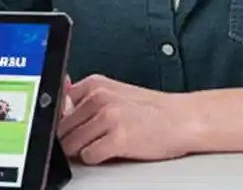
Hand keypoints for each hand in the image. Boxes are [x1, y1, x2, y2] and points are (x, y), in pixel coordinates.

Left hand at [57, 74, 199, 164]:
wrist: (184, 118)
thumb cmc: (152, 109)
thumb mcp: (115, 93)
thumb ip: (86, 100)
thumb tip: (60, 112)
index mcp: (95, 84)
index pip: (59, 108)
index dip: (65, 123)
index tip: (72, 129)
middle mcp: (99, 97)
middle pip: (63, 129)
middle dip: (73, 139)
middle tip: (92, 140)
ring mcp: (108, 117)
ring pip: (72, 145)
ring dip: (84, 150)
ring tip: (104, 145)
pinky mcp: (118, 138)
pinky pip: (89, 156)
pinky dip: (97, 158)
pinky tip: (112, 151)